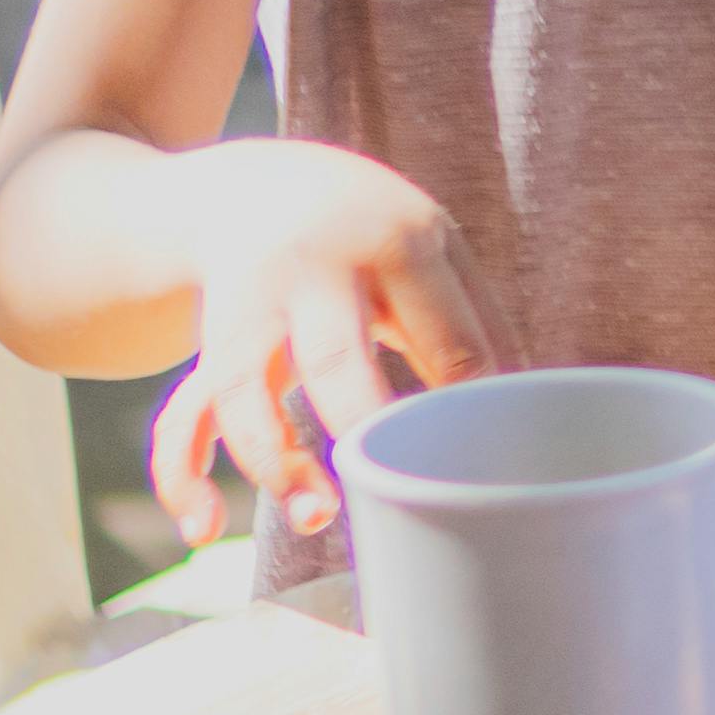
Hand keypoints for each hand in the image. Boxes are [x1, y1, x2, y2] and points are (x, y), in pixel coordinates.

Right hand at [142, 141, 513, 541]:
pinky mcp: (209, 346)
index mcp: (398, 242)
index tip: (496, 461)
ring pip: (244, 387)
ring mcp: (251, 306)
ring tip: (315, 517)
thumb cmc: (373, 233)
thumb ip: (473, 320)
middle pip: (336, 357)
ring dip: (273, 458)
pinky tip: (205, 530)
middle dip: (362, 425)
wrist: (252, 185)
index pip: (449, 338)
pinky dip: (185, 474)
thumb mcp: (431, 244)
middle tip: (398, 489)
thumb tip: (529, 410)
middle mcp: (314, 270)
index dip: (474, 406)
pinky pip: (185, 413)